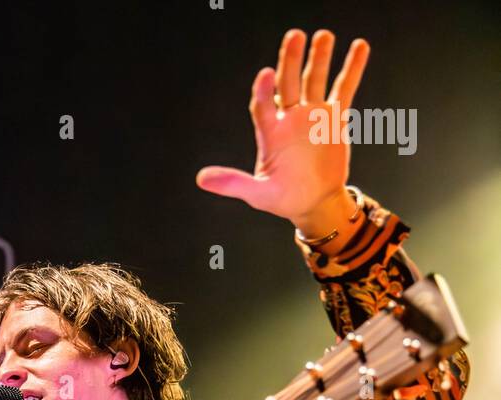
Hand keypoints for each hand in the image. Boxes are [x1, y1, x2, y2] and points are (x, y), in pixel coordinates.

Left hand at [196, 29, 369, 227]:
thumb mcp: (258, 193)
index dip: (263, 90)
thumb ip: (233, 183)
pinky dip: (352, 69)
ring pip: (315, 80)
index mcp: (270, 132)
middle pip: (288, 83)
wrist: (314, 202)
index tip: (266, 73)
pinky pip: (344, 89)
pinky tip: (359, 47)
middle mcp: (289, 117)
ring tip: (324, 36)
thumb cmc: (283, 198)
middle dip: (291, 60)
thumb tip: (200, 179)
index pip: (263, 105)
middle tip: (295, 36)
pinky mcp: (334, 118)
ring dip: (320, 58)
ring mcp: (312, 114)